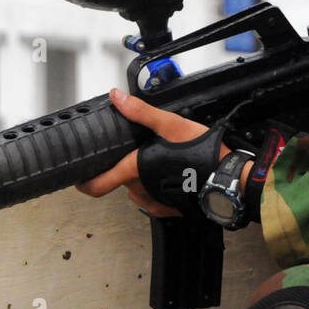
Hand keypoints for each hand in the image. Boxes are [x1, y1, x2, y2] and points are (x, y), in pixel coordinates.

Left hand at [75, 87, 231, 218]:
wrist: (229, 179)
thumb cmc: (202, 153)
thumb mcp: (170, 124)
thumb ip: (139, 112)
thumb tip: (116, 97)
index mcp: (135, 170)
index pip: (98, 185)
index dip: (84, 183)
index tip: (79, 179)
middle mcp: (141, 190)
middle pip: (122, 180)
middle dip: (128, 167)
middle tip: (144, 152)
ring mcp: (155, 203)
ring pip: (138, 190)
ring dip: (143, 178)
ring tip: (162, 161)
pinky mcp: (169, 210)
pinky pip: (154, 199)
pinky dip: (157, 188)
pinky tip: (172, 175)